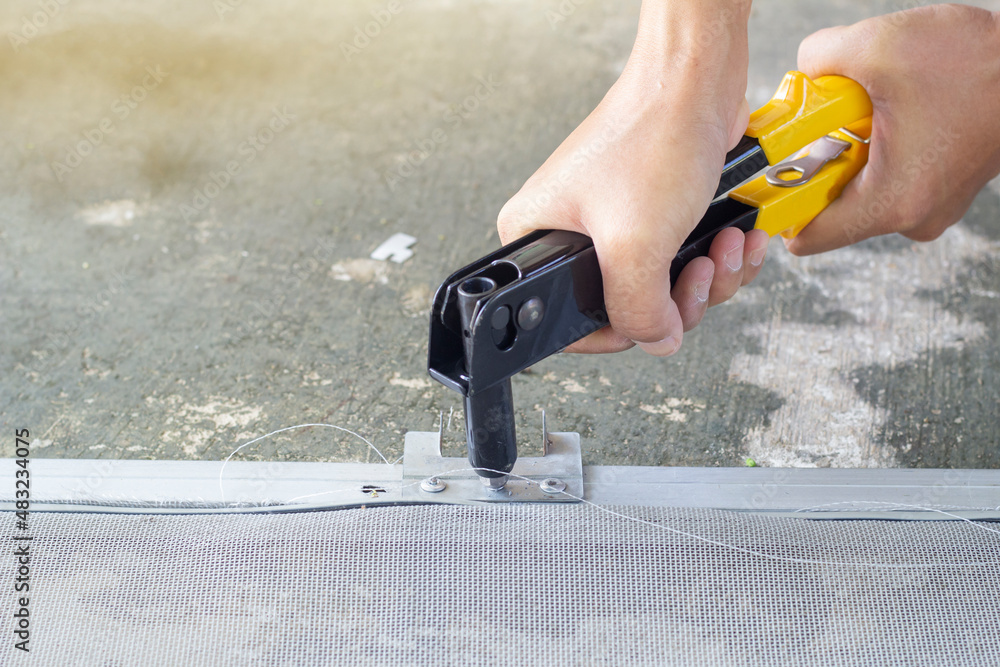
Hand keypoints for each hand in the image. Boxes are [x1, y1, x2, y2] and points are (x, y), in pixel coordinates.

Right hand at [497, 1, 764, 355]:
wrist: (697, 79)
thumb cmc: (653, 132)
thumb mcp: (635, 243)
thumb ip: (639, 311)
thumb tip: (656, 339)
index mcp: (539, 240)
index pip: (570, 321)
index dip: (621, 332)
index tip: (656, 319)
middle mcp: (574, 235)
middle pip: (629, 308)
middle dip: (681, 298)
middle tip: (698, 272)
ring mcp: (617, 226)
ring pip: (666, 289)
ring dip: (710, 277)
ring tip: (722, 246)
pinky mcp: (656, 215)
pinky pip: (687, 262)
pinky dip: (719, 258)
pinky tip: (733, 236)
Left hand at [786, 5, 999, 255]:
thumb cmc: (978, 63)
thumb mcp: (877, 45)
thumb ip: (818, 58)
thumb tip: (801, 71)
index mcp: (890, 203)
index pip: (806, 238)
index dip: (781, 206)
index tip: (774, 172)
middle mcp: (911, 218)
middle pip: (830, 210)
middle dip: (818, 166)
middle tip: (824, 124)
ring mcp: (931, 207)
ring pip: (861, 191)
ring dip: (851, 152)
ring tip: (869, 111)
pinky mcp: (943, 189)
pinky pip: (890, 178)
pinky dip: (880, 149)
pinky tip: (893, 113)